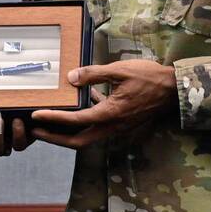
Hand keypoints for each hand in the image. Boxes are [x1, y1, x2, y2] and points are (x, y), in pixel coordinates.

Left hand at [31, 61, 175, 149]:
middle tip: (36, 132)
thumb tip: (70, 78)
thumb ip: (93, 74)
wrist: (174, 89)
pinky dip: (86, 120)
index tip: (36, 116)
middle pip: (78, 141)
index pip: (75, 120)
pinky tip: (83, 100)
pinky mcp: (122, 123)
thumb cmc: (149, 77)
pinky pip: (99, 126)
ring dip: (68, 132)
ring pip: (88, 136)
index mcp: (110, 114)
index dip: (53, 119)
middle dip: (55, 139)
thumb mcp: (119, 70)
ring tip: (51, 122)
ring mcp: (118, 127)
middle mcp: (113, 126)